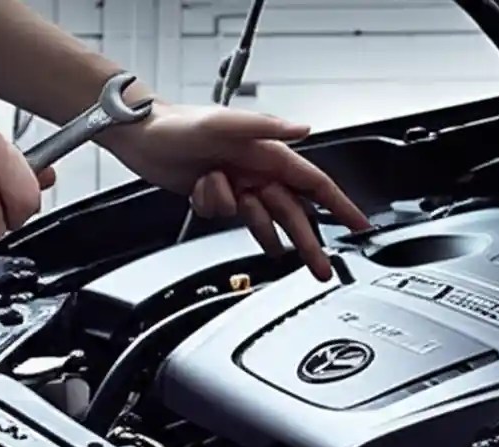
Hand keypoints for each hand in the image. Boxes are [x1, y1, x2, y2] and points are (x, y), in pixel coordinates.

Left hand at [102, 104, 371, 280]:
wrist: (139, 135)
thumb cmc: (178, 124)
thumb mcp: (223, 123)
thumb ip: (266, 127)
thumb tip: (304, 129)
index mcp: (267, 154)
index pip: (314, 184)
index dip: (340, 206)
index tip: (359, 226)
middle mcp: (257, 171)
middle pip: (293, 213)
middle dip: (310, 243)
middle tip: (323, 270)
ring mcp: (239, 184)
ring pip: (264, 220)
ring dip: (270, 238)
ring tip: (287, 261)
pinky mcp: (218, 196)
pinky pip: (228, 218)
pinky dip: (216, 211)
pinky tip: (203, 194)